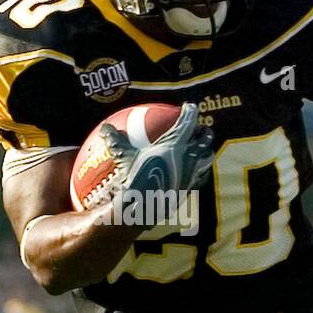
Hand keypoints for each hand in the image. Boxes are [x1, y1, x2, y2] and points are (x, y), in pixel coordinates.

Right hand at [99, 102, 215, 216]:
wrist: (145, 206)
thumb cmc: (134, 178)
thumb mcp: (123, 156)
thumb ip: (115, 139)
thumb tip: (104, 126)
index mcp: (175, 144)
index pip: (187, 123)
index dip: (190, 112)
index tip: (190, 106)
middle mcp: (189, 157)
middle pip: (204, 139)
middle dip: (205, 131)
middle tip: (201, 128)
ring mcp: (194, 173)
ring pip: (208, 157)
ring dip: (207, 149)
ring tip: (204, 148)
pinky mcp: (193, 187)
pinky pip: (203, 175)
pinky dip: (202, 170)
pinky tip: (198, 172)